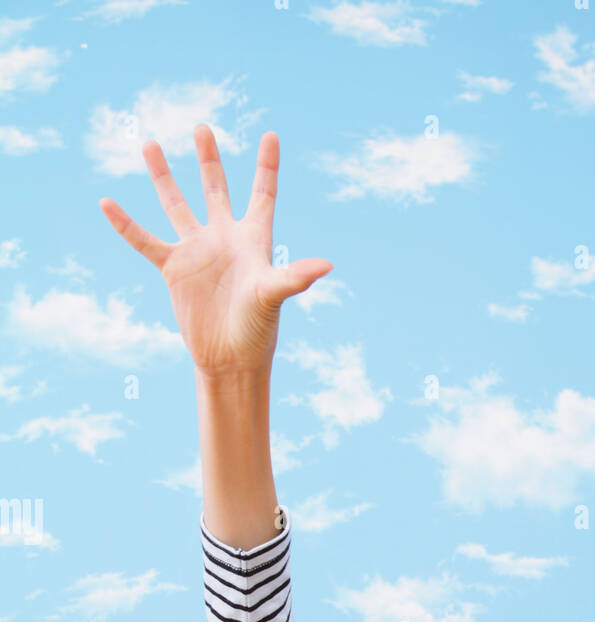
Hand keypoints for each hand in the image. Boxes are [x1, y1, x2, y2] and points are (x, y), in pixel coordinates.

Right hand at [98, 124, 332, 377]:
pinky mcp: (173, 269)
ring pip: (176, 204)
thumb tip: (327, 265)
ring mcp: (197, 251)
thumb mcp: (274, 296)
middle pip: (216, 189)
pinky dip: (126, 224)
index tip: (270, 134)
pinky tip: (106, 202)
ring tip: (149, 144)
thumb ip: (294, 276)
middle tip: (202, 128)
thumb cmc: (258, 329)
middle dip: (209, 159)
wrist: (229, 359)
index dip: (267, 166)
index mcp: (253, 239)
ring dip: (163, 176)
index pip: (263, 194)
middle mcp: (224, 238)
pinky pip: (144, 241)